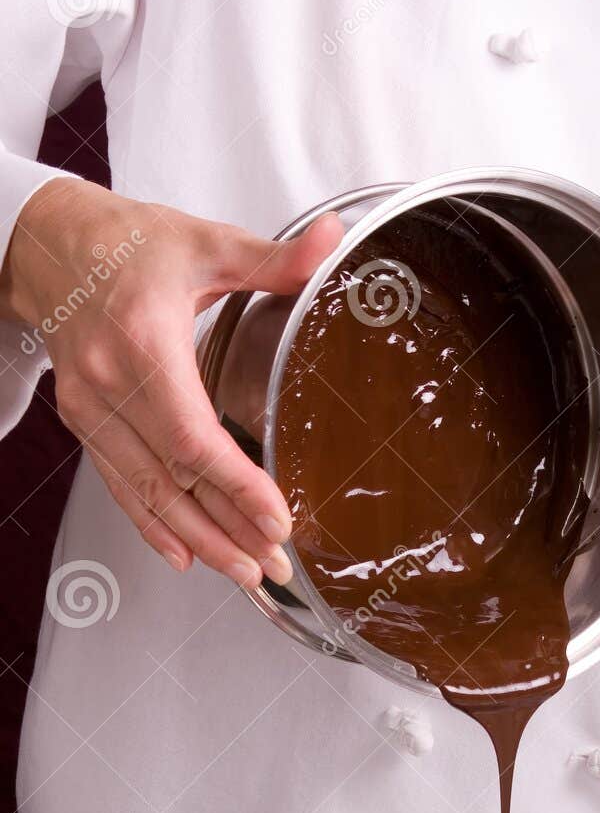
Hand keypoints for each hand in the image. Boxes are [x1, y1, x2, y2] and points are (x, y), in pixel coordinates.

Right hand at [0, 177, 343, 583]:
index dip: (237, 486)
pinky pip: (120, 486)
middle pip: (173, 478)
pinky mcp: (85, 424)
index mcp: (145, 343)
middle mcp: (109, 384)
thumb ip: (274, 257)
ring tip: (243, 572)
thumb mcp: (206, 242)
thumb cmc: (131, 245)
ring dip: (198, 540)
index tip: (276, 519)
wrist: (54, 248)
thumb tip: (332, 240)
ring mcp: (91, 410)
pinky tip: (185, 556)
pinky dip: (153, 525)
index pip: (193, 436)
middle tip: (273, 565)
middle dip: (227, 529)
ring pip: (147, 492)